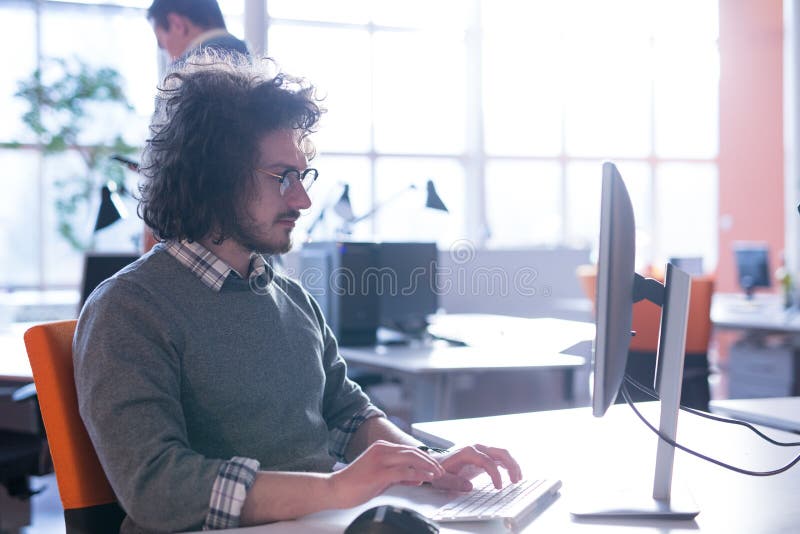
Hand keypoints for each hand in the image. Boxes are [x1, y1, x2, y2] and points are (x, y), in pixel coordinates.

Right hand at [329, 440, 445, 507]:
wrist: (336, 489)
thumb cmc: (356, 484)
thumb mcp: (381, 477)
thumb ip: (399, 476)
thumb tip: (417, 478)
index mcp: (382, 447)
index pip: (409, 449)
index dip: (425, 458)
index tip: (436, 467)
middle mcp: (382, 449)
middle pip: (413, 452)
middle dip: (430, 462)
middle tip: (441, 471)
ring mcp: (380, 460)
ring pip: (410, 458)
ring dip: (427, 467)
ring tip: (437, 475)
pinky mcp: (378, 472)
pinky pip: (403, 472)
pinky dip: (417, 475)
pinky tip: (425, 479)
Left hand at [429, 444, 522, 491]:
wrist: (437, 462)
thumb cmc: (439, 471)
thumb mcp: (441, 479)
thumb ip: (453, 482)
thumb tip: (469, 487)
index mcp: (467, 452)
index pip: (486, 461)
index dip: (495, 474)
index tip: (499, 487)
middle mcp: (476, 448)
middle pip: (499, 452)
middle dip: (511, 465)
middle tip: (515, 481)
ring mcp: (482, 450)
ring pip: (502, 453)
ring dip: (513, 464)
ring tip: (518, 479)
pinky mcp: (484, 455)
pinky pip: (500, 457)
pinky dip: (509, 464)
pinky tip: (513, 475)